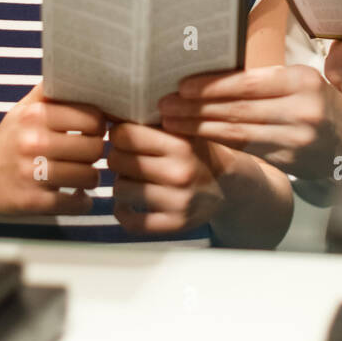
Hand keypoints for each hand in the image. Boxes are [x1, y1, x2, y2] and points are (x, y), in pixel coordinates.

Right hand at [0, 84, 105, 214]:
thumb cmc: (8, 141)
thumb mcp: (22, 110)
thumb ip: (49, 91)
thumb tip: (78, 72)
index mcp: (35, 115)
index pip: (92, 117)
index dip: (99, 125)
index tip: (93, 130)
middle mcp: (34, 142)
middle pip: (95, 148)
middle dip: (96, 152)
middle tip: (88, 154)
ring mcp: (33, 174)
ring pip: (90, 176)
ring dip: (91, 178)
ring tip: (83, 174)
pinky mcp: (33, 202)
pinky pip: (77, 203)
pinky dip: (82, 202)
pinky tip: (77, 196)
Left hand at [107, 122, 229, 234]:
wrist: (230, 185)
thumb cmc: (198, 152)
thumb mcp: (182, 130)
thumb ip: (152, 122)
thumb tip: (111, 115)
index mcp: (180, 144)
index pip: (125, 135)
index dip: (119, 133)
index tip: (124, 136)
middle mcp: (179, 174)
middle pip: (117, 160)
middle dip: (118, 156)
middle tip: (128, 156)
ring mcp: (178, 202)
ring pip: (120, 190)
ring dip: (122, 183)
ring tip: (134, 178)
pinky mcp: (175, 225)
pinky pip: (132, 222)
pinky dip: (125, 211)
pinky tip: (132, 202)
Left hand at [159, 65, 341, 181]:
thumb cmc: (320, 103)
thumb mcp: (302, 81)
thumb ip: (265, 79)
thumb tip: (212, 73)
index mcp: (302, 82)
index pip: (249, 83)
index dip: (213, 86)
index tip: (183, 85)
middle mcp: (301, 111)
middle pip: (239, 109)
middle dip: (197, 107)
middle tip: (166, 105)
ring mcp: (295, 140)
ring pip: (238, 132)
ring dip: (200, 127)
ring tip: (172, 121)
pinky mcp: (288, 162)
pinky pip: (245, 149)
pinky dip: (217, 142)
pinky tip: (196, 137)